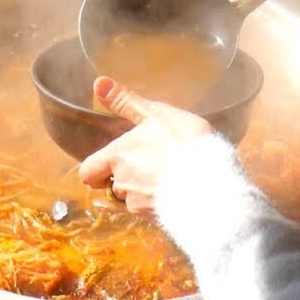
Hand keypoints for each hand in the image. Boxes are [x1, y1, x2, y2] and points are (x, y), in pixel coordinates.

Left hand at [78, 76, 213, 213]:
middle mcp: (122, 182)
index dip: (95, 171)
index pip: (88, 172)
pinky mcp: (156, 216)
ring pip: (132, 200)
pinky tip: (176, 191)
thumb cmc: (182, 142)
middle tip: (148, 167)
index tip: (109, 166)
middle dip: (125, 179)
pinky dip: (159, 203)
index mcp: (117, 156)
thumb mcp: (154, 114)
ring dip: (143, 192)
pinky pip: (150, 211)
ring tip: (167, 178)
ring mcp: (139, 202)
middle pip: (112, 186)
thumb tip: (99, 83)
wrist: (211, 179)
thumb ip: (125, 102)